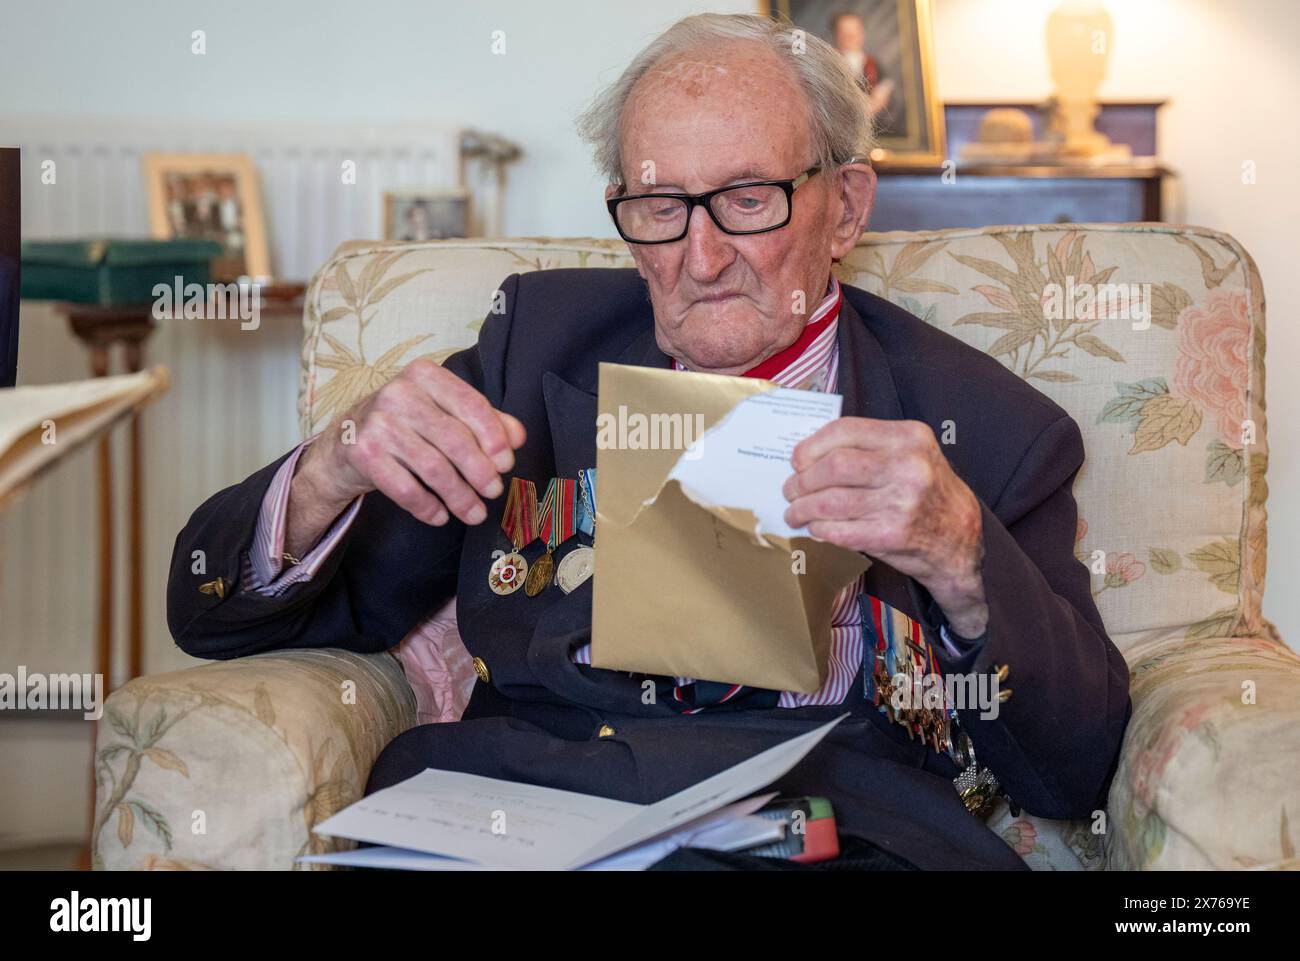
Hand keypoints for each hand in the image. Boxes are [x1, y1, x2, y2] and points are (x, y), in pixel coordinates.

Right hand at [292, 359, 524, 541]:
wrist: (343, 441)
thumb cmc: (404, 424)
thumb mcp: (441, 412)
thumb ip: (483, 421)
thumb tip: (518, 437)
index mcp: (425, 375)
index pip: (470, 404)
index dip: (493, 436)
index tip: (507, 463)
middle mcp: (399, 393)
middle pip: (454, 438)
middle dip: (480, 471)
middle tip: (494, 492)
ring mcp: (378, 423)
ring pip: (433, 467)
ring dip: (459, 496)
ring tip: (474, 513)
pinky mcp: (362, 453)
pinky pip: (405, 488)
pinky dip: (427, 507)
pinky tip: (440, 516)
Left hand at [782, 417, 987, 637]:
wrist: (960, 538)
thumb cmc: (927, 492)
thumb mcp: (912, 454)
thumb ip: (870, 447)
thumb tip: (810, 454)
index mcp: (910, 437)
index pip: (845, 431)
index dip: (812, 446)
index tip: (797, 460)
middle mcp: (908, 466)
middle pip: (834, 467)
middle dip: (802, 480)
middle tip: (790, 489)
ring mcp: (901, 502)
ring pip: (831, 501)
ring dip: (803, 508)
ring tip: (795, 512)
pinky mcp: (892, 535)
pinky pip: (840, 531)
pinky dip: (820, 529)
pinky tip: (815, 528)